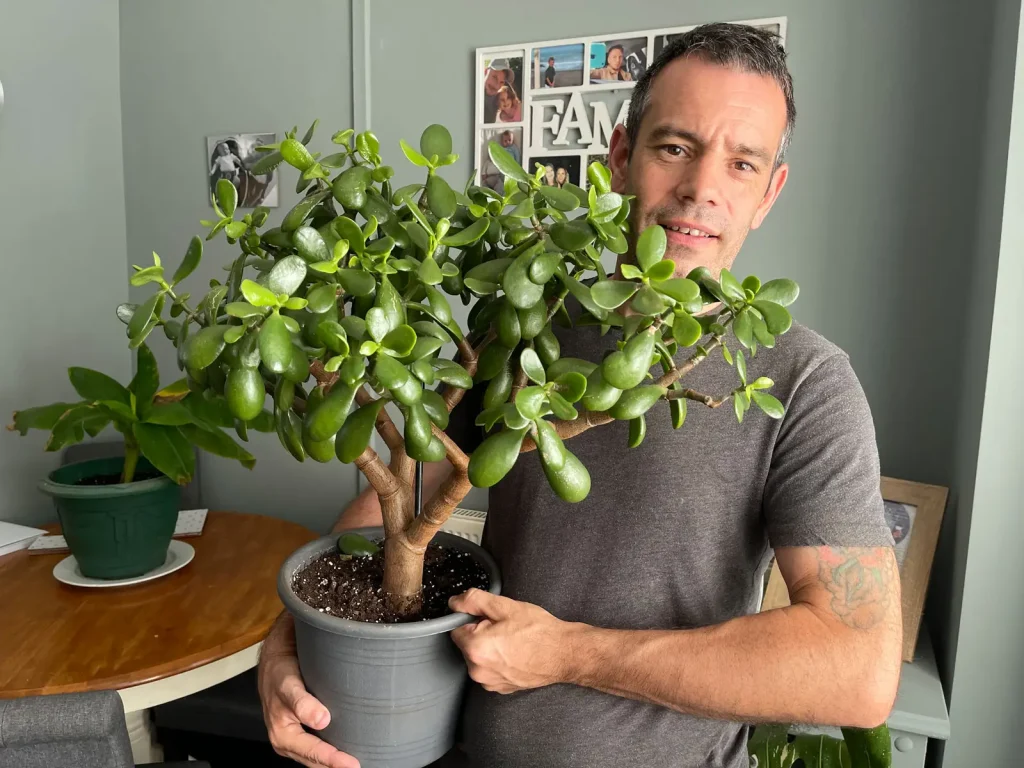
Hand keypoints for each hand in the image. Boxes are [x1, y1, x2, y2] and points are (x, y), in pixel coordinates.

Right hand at [257, 615, 359, 767]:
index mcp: (282, 735)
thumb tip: (321, 720)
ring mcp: (294, 737)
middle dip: (335, 765)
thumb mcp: (288, 685)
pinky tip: (343, 748)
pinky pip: (316, 746)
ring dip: (332, 761)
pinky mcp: (301, 730)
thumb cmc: (279, 673)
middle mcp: (287, 740)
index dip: (333, 760)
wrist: (275, 661)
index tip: (352, 764)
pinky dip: (328, 751)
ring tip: (353, 762)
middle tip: (358, 766)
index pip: (312, 752)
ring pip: (315, 757)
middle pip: (314, 760)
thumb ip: (303, 703)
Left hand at [449, 588, 574, 693]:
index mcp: (475, 649)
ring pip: (479, 658)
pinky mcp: (501, 688)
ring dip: (490, 649)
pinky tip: (516, 654)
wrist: (564, 654)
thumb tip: (455, 602)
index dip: (474, 620)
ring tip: (513, 642)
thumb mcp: (505, 606)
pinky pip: (491, 670)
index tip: (491, 620)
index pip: (457, 628)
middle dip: (481, 635)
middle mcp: (478, 671)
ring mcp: (489, 683)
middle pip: (468, 644)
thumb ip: (474, 601)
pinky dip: (499, 662)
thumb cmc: (539, 631)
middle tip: (506, 630)